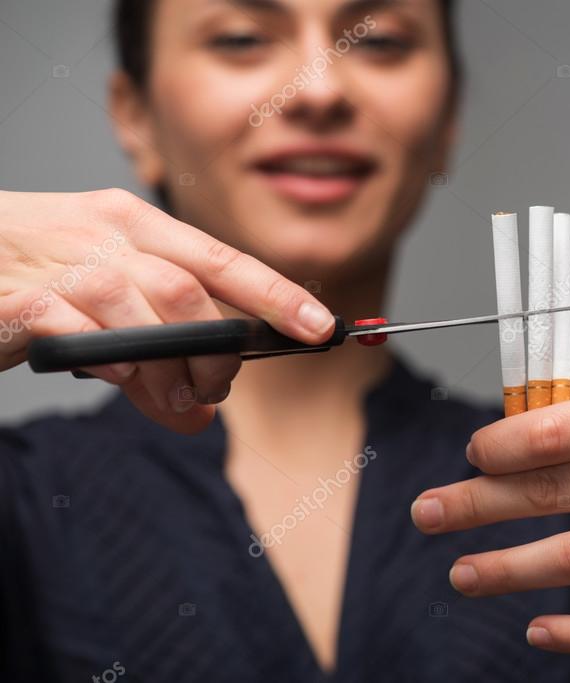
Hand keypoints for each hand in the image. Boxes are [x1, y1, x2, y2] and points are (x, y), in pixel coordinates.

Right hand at [0, 189, 335, 432]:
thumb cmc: (33, 275)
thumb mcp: (105, 304)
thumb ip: (156, 358)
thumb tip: (201, 417)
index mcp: (134, 222)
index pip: (222, 258)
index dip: (276, 294)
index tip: (321, 327)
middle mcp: (103, 232)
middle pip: (188, 292)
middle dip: (217, 353)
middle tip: (213, 390)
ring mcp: (60, 260)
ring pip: (144, 313)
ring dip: (171, 369)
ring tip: (172, 398)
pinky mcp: (19, 297)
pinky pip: (82, 332)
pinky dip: (112, 363)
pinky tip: (118, 375)